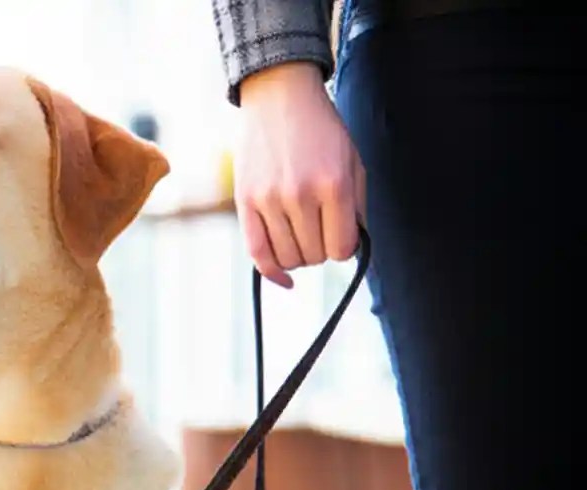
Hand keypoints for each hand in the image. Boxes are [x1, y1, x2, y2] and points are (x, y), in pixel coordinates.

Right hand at [233, 62, 365, 287]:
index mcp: (334, 185)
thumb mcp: (352, 161)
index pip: (341, 248)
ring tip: (301, 236)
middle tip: (319, 230)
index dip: (344, 248)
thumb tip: (350, 247)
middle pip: (314, 256)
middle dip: (321, 250)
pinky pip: (257, 253)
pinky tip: (284, 279)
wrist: (279, 97)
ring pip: (288, 258)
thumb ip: (357, 206)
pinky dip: (272, 273)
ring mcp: (269, 200)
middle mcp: (300, 195)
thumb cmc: (321, 130)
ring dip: (299, 257)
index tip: (340, 237)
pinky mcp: (245, 201)